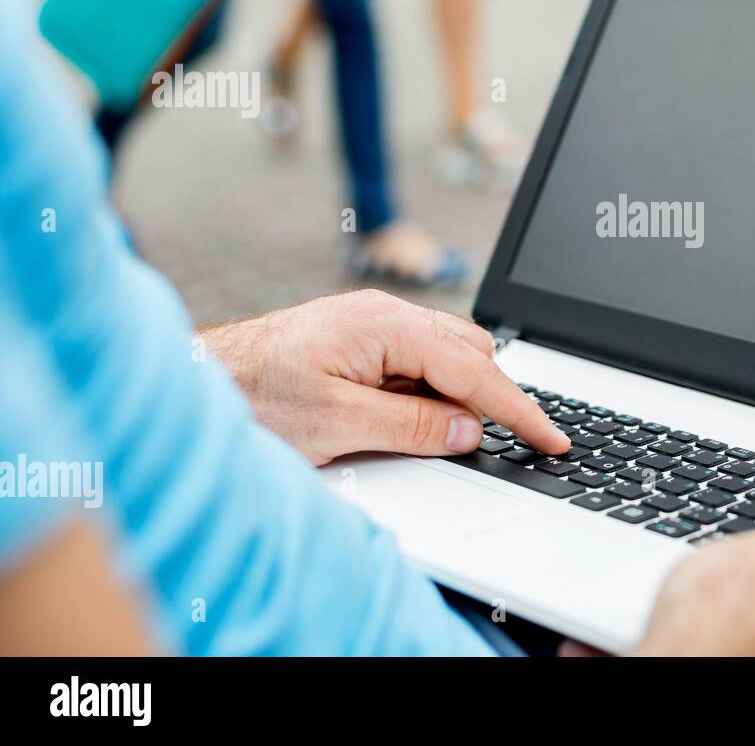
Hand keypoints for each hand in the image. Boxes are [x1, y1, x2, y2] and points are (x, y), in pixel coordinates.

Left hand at [200, 289, 569, 465]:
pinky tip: (406, 414)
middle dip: (489, 397)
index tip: (552, 435)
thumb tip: (468, 431)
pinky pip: (421, 358)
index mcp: (388, 326)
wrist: (199, 376)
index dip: (519, 409)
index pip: (475, 370)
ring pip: (450, 354)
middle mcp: (387, 315)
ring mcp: (376, 322)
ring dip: (455, 393)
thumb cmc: (252, 392)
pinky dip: (429, 388)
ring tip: (429, 433)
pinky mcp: (364, 336)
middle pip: (472, 352)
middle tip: (488, 443)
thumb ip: (411, 427)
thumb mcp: (337, 424)